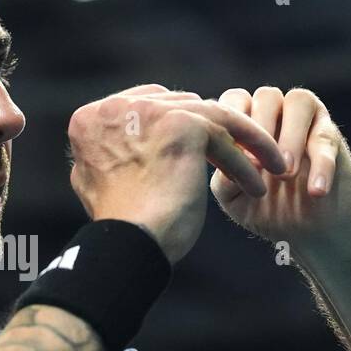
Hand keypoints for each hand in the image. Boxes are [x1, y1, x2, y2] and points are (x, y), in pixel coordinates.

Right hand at [67, 84, 284, 264]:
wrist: (129, 245)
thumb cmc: (120, 228)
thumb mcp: (98, 182)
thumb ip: (111, 155)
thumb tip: (130, 147)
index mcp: (89, 118)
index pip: (146, 107)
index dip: (176, 127)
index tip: (201, 153)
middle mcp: (115, 107)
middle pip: (178, 105)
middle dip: (209, 131)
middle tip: (236, 158)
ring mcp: (148, 112)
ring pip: (208, 117)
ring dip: (239, 144)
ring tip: (261, 171)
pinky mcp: (182, 124)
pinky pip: (226, 132)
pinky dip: (247, 157)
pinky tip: (259, 184)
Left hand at [210, 86, 350, 259]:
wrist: (305, 231)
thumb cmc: (264, 210)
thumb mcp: (235, 200)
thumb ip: (223, 181)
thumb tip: (224, 166)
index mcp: (245, 121)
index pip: (234, 100)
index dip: (234, 121)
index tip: (235, 155)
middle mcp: (275, 112)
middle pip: (267, 96)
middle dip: (262, 128)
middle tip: (261, 167)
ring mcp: (305, 120)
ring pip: (300, 101)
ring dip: (291, 136)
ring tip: (287, 175)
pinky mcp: (331, 136)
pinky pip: (326, 137)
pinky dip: (321, 164)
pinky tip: (316, 191)